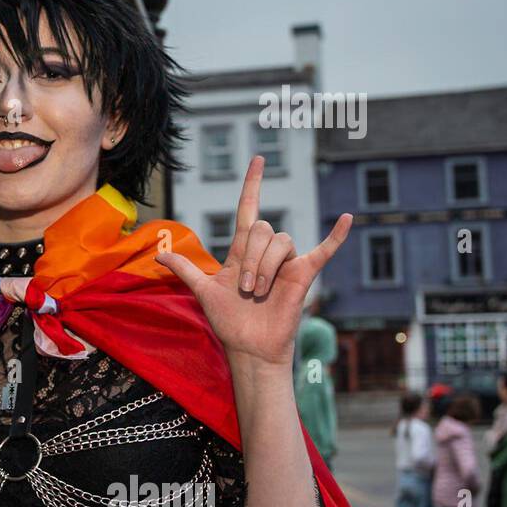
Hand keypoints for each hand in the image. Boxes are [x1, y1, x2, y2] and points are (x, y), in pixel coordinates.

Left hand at [156, 155, 351, 367]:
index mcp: (242, 251)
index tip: (257, 160)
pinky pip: (324, 250)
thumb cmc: (228, 321)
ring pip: (281, 241)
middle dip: (250, 259)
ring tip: (258, 293)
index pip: (248, 209)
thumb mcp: (203, 291)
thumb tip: (158, 254)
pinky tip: (348, 218)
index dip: (252, 185)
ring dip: (266, 268)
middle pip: (262, 229)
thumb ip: (185, 269)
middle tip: (244, 289)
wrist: (249, 346)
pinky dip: (336, 236)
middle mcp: (266, 253)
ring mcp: (286, 263)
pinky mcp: (304, 275)